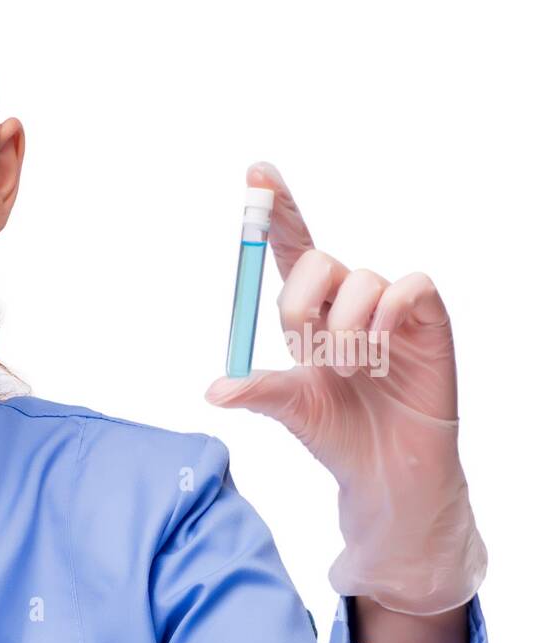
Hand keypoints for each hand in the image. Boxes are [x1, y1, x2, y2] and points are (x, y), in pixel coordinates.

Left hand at [205, 161, 485, 615]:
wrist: (384, 470)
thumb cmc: (337, 432)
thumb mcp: (290, 409)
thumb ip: (257, 392)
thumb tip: (215, 390)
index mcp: (307, 310)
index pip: (287, 245)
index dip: (273, 209)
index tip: (254, 172)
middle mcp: (345, 298)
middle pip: (314, 257)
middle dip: (300, 302)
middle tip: (308, 347)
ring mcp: (388, 305)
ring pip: (359, 277)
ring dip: (344, 329)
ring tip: (350, 369)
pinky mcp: (426, 319)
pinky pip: (408, 288)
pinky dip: (387, 318)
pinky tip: (381, 353)